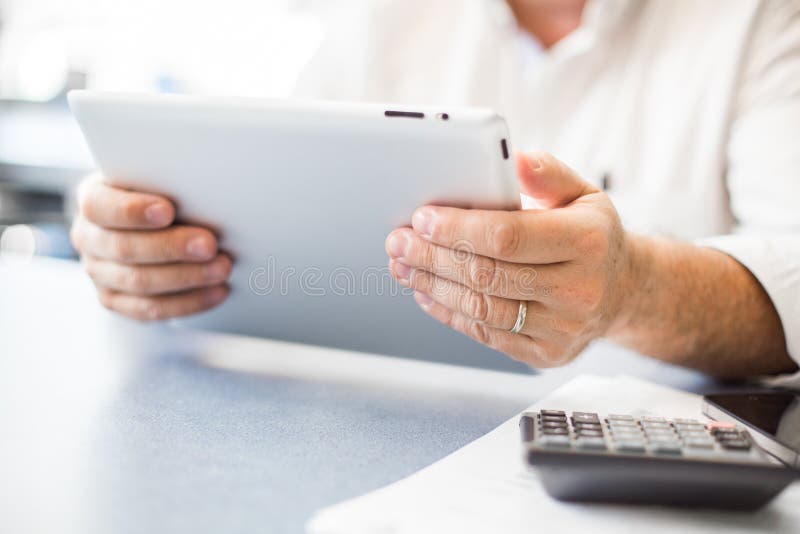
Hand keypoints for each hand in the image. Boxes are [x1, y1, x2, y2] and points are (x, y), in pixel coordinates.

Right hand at [71, 174, 231, 320]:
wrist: (148, 220)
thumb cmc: (157, 193)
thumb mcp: (155, 178)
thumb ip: (166, 183)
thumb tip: (202, 194)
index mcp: (93, 199)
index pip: (100, 207)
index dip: (132, 211)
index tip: (167, 211)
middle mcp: (89, 238)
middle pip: (124, 248)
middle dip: (171, 248)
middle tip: (209, 245)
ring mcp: (100, 273)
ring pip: (140, 282)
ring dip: (186, 277)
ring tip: (221, 269)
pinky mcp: (116, 300)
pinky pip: (151, 309)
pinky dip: (189, 302)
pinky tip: (217, 292)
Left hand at [385, 152, 638, 367]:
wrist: (623, 291)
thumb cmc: (592, 235)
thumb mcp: (583, 193)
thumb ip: (547, 173)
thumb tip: (512, 158)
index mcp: (587, 242)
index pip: (508, 236)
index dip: (458, 229)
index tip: (423, 218)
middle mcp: (578, 290)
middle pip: (487, 274)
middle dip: (433, 257)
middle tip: (399, 241)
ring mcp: (562, 328)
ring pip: (481, 308)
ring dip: (433, 286)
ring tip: (404, 266)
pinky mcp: (545, 354)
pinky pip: (486, 334)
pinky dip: (449, 313)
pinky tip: (427, 293)